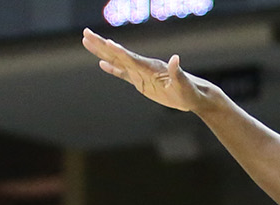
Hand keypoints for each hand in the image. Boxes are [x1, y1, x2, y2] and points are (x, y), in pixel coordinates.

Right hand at [82, 29, 213, 112]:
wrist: (194, 96)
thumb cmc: (190, 92)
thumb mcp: (184, 84)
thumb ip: (178, 72)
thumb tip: (175, 58)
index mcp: (151, 67)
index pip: (131, 58)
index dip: (119, 51)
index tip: (106, 42)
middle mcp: (143, 67)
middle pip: (118, 54)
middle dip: (101, 44)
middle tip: (85, 33)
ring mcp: (141, 73)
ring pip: (117, 61)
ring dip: (102, 52)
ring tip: (87, 41)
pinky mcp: (141, 82)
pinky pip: (123, 74)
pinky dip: (112, 69)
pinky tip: (102, 64)